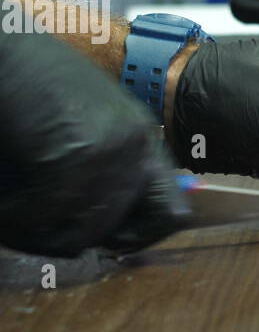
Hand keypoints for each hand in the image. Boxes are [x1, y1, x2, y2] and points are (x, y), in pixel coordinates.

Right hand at [0, 33, 186, 256]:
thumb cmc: (25, 84)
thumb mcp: (79, 128)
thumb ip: (97, 176)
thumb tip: (107, 240)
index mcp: (140, 140)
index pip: (169, 213)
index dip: (138, 238)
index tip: (105, 247)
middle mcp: (136, 146)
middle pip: (112, 232)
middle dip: (62, 236)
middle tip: (23, 223)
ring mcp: (112, 150)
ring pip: (77, 233)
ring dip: (32, 231)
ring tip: (7, 212)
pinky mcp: (76, 154)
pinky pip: (44, 219)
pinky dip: (12, 219)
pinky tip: (1, 204)